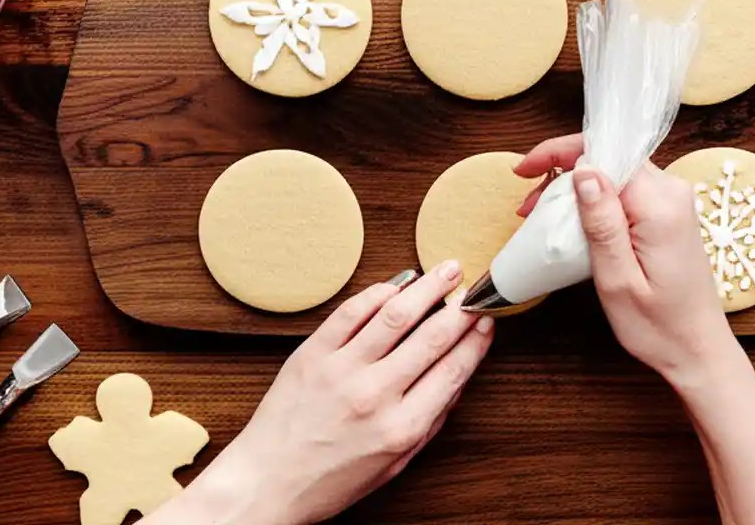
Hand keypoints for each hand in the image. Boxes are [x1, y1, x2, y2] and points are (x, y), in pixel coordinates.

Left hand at [156, 262, 494, 524]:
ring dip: (428, 287)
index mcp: (401, 427)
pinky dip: (378, 293)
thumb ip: (428, 425)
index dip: (476, 340)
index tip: (487, 321)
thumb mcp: (393, 466)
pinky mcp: (312, 354)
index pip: (452, 371)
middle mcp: (375, 395)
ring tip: (445, 271)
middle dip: (460, 309)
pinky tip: (395, 285)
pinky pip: (351, 313)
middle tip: (473, 290)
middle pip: (432, 338)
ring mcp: (341, 370)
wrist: (267, 482)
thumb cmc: (328, 480)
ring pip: (395, 315)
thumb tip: (455, 383)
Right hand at [515, 135, 735, 388]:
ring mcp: (674, 203)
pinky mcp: (670, 215)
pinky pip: (626, 192)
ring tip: (541, 214)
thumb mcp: (617, 280)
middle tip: (527, 204)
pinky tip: (571, 222)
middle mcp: (672, 193)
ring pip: (614, 174)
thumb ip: (602, 221)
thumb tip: (584, 169)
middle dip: (562, 171)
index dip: (560, 153)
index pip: (606, 152)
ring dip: (575, 187)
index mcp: (660, 205)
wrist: (698, 351)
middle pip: (609, 158)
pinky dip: (594, 201)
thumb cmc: (658, 327)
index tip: (525, 170)